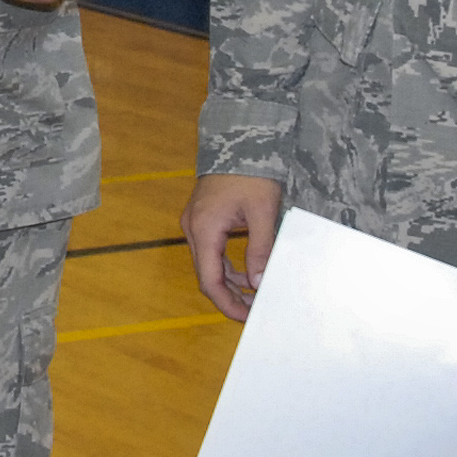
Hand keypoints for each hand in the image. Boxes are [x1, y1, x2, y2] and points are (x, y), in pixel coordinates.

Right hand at [183, 173, 282, 319]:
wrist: (240, 140)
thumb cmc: (251, 173)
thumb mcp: (263, 212)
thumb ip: (260, 249)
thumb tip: (258, 282)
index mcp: (204, 229)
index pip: (209, 280)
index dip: (226, 303)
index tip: (245, 316)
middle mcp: (194, 229)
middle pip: (207, 275)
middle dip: (230, 296)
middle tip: (254, 310)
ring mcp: (196, 223)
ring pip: (209, 264)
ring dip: (229, 282)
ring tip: (254, 295)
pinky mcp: (203, 219)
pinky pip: (211, 251)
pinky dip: (227, 266)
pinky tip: (246, 273)